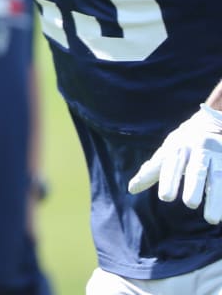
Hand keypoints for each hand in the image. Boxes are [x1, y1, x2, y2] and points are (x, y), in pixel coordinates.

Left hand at [129, 104, 221, 223]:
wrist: (209, 123)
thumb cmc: (182, 145)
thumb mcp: (165, 153)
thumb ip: (151, 171)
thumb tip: (131, 189)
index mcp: (178, 147)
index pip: (172, 165)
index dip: (169, 180)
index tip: (165, 198)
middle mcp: (199, 149)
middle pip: (197, 169)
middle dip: (194, 186)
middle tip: (190, 204)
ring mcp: (219, 153)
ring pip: (218, 176)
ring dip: (216, 199)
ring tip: (212, 220)